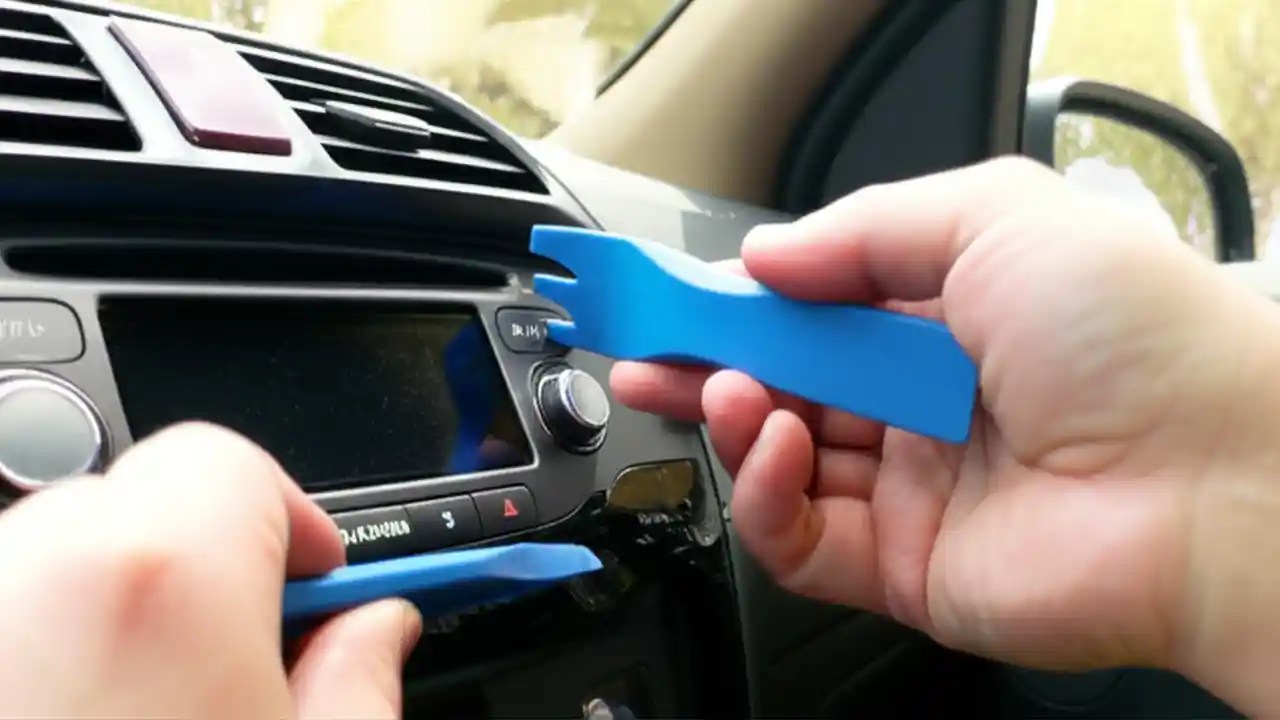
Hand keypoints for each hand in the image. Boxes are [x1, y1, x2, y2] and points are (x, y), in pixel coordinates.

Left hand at [0, 422, 421, 718]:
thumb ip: (360, 681)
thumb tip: (375, 631)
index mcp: (161, 589)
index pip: (229, 463)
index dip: (289, 514)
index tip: (317, 572)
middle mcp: (32, 582)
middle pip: (134, 503)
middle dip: (197, 557)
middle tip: (243, 645)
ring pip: (47, 558)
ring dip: (106, 601)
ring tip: (147, 697)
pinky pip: (4, 605)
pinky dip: (34, 641)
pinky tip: (68, 711)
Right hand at [612, 157, 1279, 710]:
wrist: (1219, 482)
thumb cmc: (1137, 338)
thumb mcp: (995, 218)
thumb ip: (864, 231)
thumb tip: (767, 257)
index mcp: (948, 322)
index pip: (815, 311)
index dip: (735, 302)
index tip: (669, 294)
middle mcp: (928, 408)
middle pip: (786, 388)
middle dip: (705, 368)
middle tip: (643, 351)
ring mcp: (915, 492)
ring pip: (782, 463)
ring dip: (735, 423)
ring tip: (730, 391)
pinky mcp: (906, 569)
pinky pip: (801, 539)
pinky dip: (767, 495)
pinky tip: (777, 449)